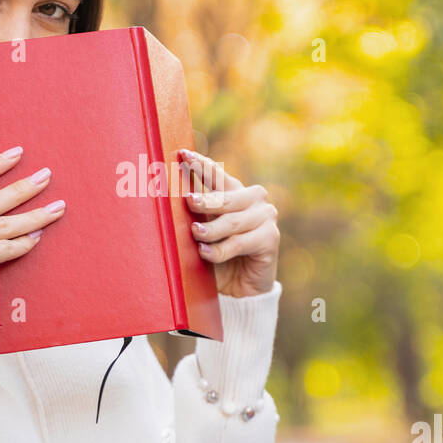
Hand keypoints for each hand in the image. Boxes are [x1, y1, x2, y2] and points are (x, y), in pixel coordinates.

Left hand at [177, 148, 278, 298]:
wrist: (240, 287)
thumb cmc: (218, 255)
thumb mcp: (204, 231)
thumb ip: (196, 214)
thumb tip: (172, 198)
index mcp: (236, 191)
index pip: (217, 175)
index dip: (200, 165)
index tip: (182, 155)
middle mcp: (253, 199)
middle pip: (226, 197)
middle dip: (206, 200)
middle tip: (188, 201)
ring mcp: (265, 216)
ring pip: (232, 221)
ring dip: (211, 230)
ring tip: (195, 233)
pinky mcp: (270, 238)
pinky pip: (240, 242)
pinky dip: (220, 250)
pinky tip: (205, 253)